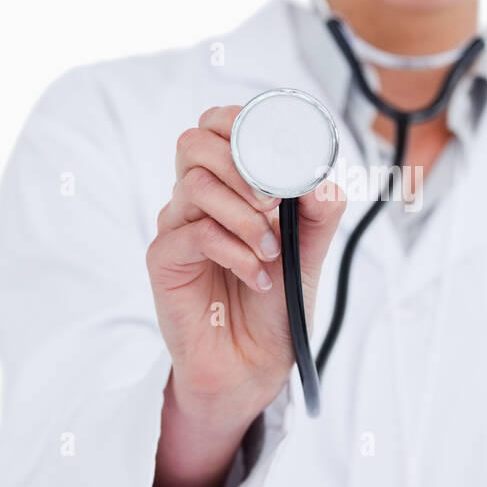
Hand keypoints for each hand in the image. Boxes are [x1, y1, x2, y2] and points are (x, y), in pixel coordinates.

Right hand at [146, 103, 346, 415]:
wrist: (255, 361)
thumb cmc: (276, 300)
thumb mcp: (311, 251)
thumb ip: (319, 212)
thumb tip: (323, 180)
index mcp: (229, 183)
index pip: (218, 124)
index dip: (243, 125)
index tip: (279, 156)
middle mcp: (197, 198)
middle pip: (195, 143)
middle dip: (243, 165)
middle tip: (276, 204)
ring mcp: (176, 226)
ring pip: (196, 185)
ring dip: (244, 216)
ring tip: (272, 252)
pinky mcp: (164, 260)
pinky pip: (193, 234)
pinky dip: (234, 251)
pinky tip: (256, 276)